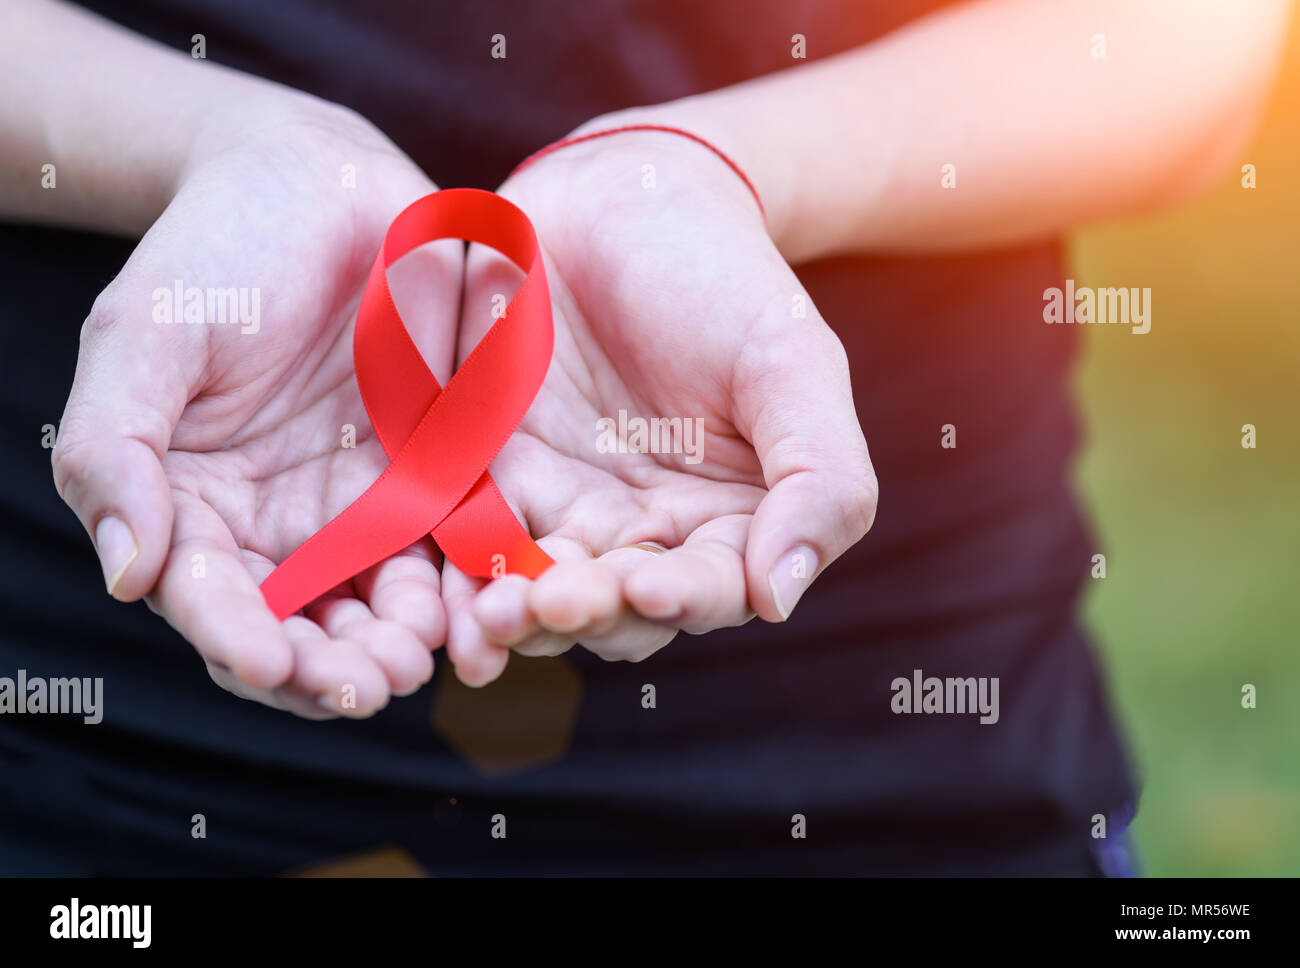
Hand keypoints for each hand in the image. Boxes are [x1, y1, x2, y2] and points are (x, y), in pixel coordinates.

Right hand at [53, 101, 459, 717]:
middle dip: (332, 666)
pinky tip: (481, 600)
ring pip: (385, 601)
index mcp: (199, 509)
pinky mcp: (441, 473)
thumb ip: (119, 455)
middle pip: (306, 625)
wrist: (313, 183)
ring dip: (402, 640)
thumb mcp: (141, 342)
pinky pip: (456, 542)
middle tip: (365, 687)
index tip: (267, 663)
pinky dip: (467, 581)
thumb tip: (128, 577)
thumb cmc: (211, 255)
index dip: (237, 640)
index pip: (214, 602)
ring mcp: (366, 504)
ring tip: (419, 657)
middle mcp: (283, 526)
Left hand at [444, 125, 877, 684]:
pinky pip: (468, 538)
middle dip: (586, 613)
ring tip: (491, 613)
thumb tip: (780, 599)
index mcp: (728, 521)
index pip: (712, 588)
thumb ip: (818, 479)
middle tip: (550, 604)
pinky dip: (457, 575)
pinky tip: (446, 590)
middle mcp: (644, 532)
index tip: (648, 587)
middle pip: (617, 607)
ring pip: (538, 589)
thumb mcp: (794, 366)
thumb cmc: (726, 278)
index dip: (682, 598)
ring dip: (516, 613)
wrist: (625, 194)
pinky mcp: (488, 477)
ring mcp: (562, 509)